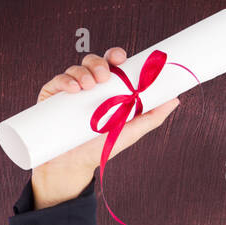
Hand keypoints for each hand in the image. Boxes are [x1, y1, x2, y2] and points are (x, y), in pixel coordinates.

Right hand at [30, 48, 180, 209]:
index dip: (116, 57)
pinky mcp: (50, 98)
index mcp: (107, 91)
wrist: (71, 166)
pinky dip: (65, 81)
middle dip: (100, 63)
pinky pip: (57, 82)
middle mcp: (88, 88)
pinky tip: (73, 89)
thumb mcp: (129, 133)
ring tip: (89, 86)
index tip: (121, 59)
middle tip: (105, 76)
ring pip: (76, 70)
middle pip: (94, 63)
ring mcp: (69, 92)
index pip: (112, 66)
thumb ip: (152, 117)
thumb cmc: (100, 149)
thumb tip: (175, 100)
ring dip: (84, 72)